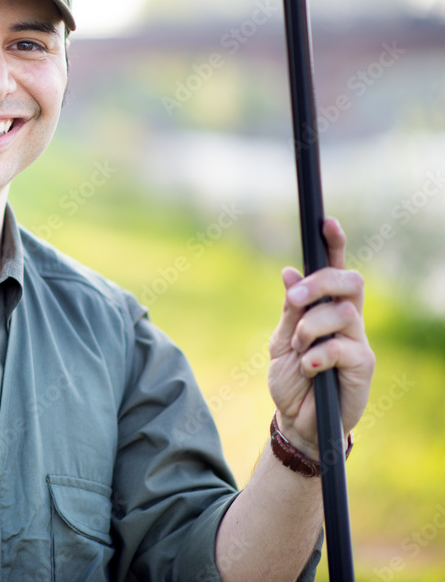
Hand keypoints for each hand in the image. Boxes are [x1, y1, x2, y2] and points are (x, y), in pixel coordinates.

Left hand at [267, 218, 374, 457]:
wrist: (296, 420)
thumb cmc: (291, 379)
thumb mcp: (281, 342)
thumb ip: (290, 310)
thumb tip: (289, 271)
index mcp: (324, 309)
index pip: (334, 270)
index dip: (334, 245)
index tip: (326, 222)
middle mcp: (346, 320)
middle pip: (349, 282)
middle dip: (320, 283)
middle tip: (294, 298)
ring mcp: (357, 341)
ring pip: (343, 313)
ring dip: (310, 328)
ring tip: (297, 350)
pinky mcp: (363, 366)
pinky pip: (342, 347)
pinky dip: (317, 355)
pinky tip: (308, 368)